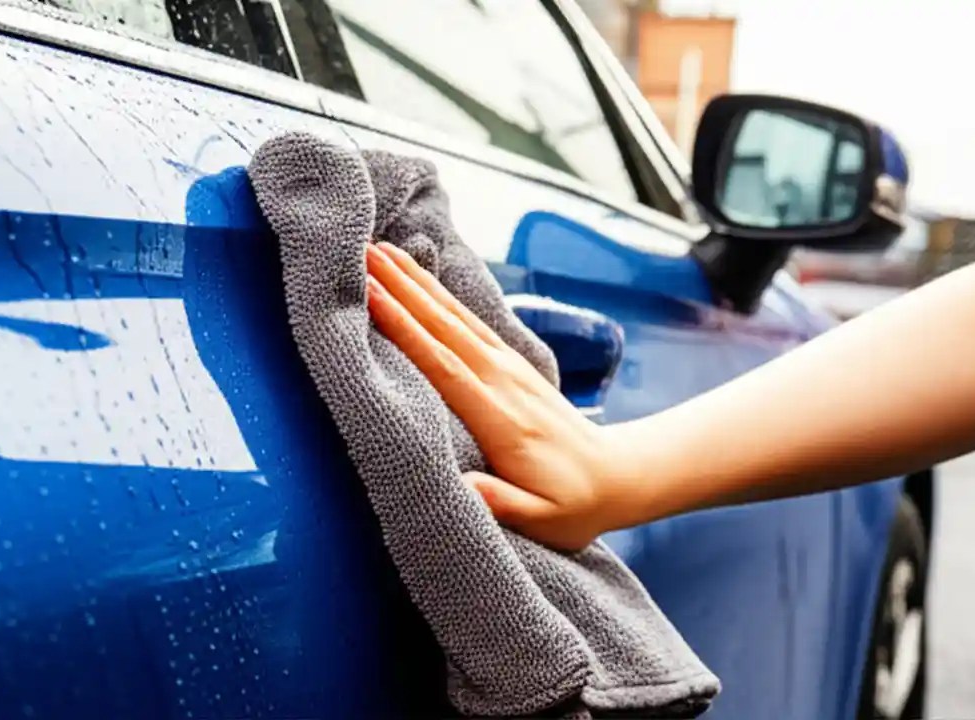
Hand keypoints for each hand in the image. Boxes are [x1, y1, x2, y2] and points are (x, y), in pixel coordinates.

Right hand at [364, 242, 635, 550]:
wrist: (615, 477)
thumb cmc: (571, 506)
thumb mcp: (543, 520)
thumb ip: (504, 503)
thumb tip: (464, 489)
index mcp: (501, 417)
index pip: (443, 365)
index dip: (405, 329)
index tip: (371, 297)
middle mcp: (504, 381)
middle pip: (443, 327)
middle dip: (401, 289)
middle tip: (360, 252)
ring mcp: (509, 367)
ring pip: (454, 316)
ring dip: (416, 281)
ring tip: (379, 249)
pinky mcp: (510, 364)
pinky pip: (467, 321)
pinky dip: (439, 294)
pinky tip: (418, 276)